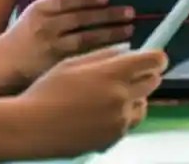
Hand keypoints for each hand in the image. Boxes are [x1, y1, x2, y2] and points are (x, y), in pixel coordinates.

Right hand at [2, 0, 134, 82]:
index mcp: (40, 9)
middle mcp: (44, 28)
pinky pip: (83, 58)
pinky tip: (118, 50)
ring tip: (129, 29)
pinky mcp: (56, 66)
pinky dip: (101, 53)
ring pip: (84, 40)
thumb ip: (62, 5)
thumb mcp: (39, 11)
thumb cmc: (30, 32)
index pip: (66, 1)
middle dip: (107, 16)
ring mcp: (50, 48)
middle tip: (130, 13)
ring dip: (110, 34)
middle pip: (80, 19)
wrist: (6, 61)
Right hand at [18, 47, 167, 157]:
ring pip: (143, 104)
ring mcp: (119, 120)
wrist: (31, 126)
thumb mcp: (74, 62)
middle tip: (128, 75)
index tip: (155, 57)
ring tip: (110, 97)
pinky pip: (128, 123)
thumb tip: (128, 50)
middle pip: (153, 82)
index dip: (157, 57)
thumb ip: (105, 55)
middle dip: (145, 75)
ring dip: (135, 98)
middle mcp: (121, 97)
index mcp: (112, 74)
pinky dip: (122, 117)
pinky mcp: (113, 138)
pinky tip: (101, 114)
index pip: (153, 61)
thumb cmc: (47, 91)